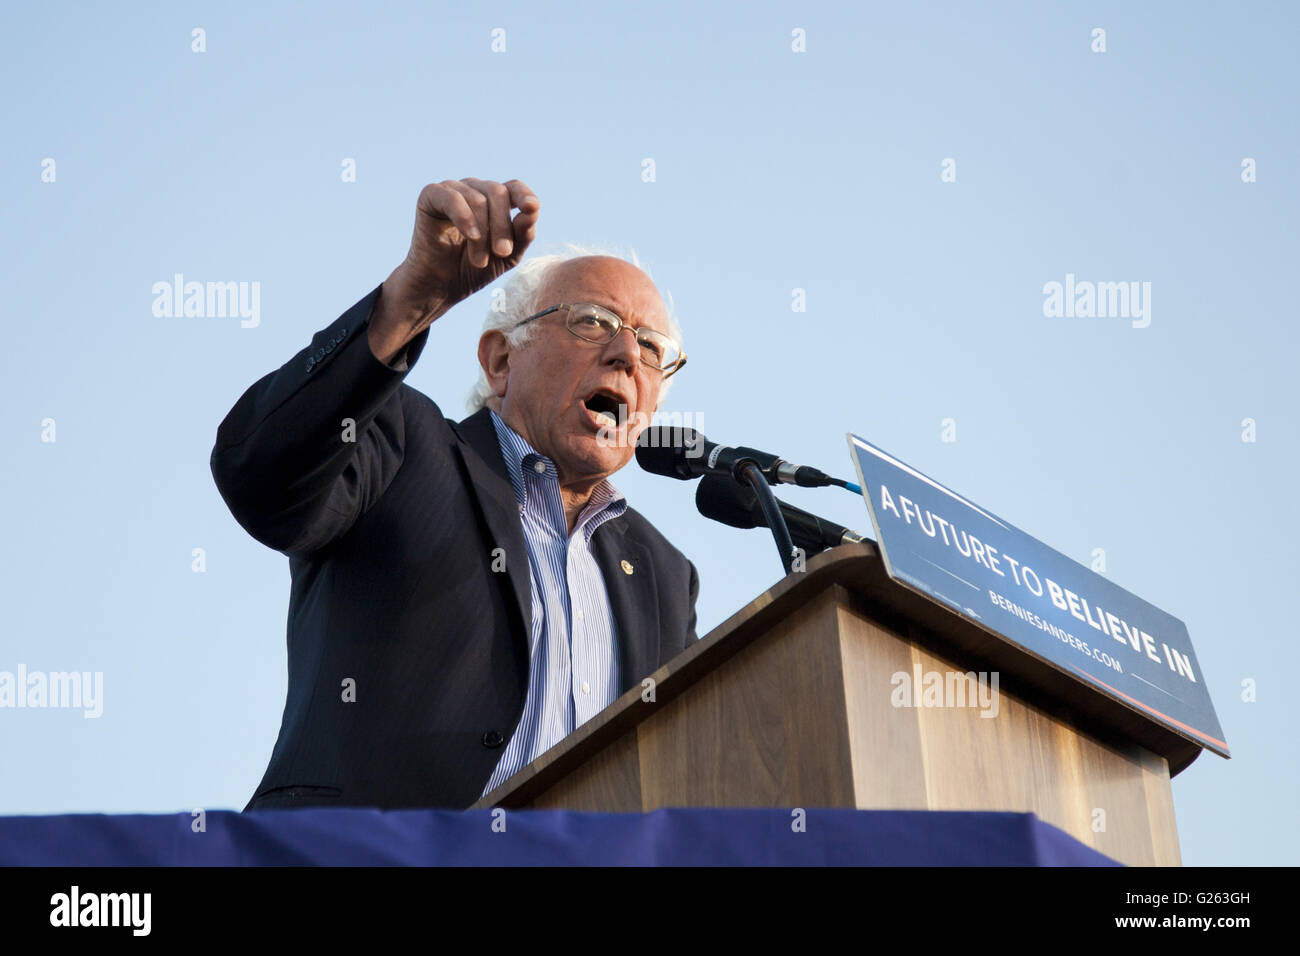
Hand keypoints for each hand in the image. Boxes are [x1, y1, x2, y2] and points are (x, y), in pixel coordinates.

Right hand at [370, 178, 539, 363]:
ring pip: (478, 199)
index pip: (514, 187)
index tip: (532, 208)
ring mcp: (452, 189)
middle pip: (498, 193)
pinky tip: (470, 236)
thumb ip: (523, 234)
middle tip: (502, 253)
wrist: (441, 286)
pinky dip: (464, 217)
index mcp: (494, 201)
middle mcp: (474, 189)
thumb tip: (533, 210)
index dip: (524, 195)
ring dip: (483, 234)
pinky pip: (452, 197)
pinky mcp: (431, 195)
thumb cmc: (475, 269)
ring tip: (480, 261)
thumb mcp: (508, 256)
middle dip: (503, 226)